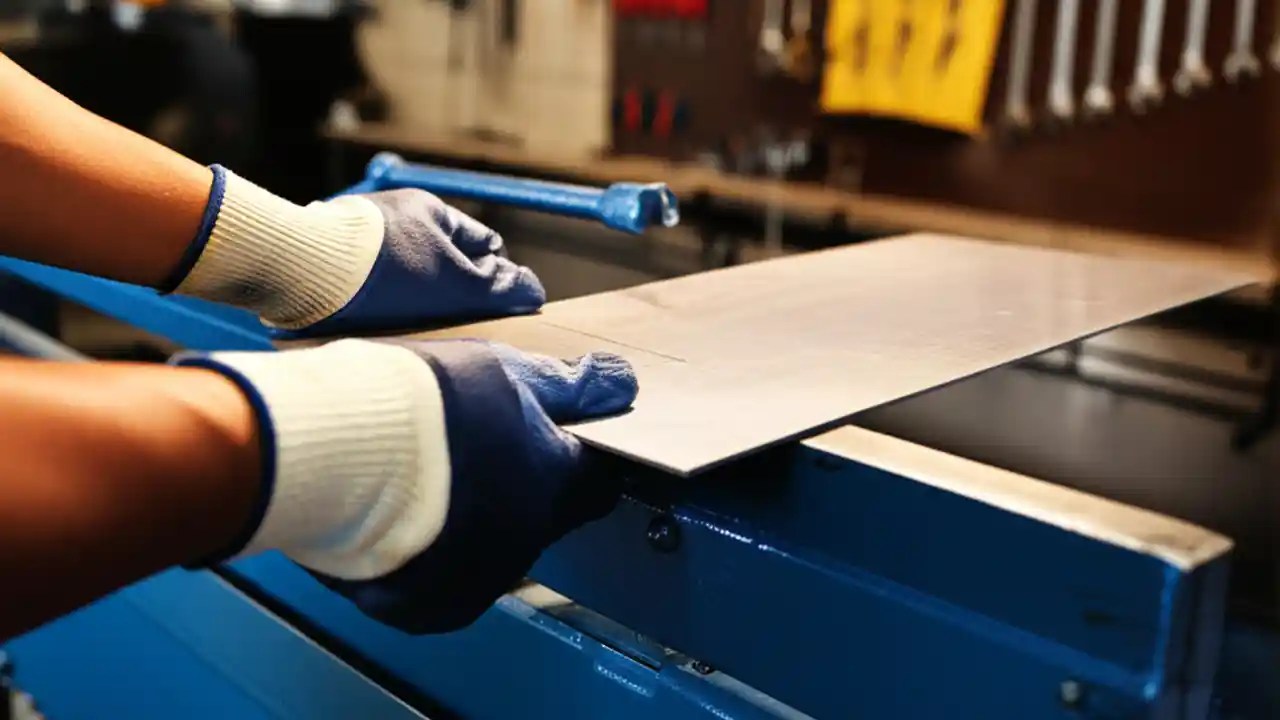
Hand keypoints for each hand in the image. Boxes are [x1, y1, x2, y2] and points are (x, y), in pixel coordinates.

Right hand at [179, 339, 635, 632]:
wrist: (333, 450)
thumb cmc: (424, 404)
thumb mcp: (505, 373)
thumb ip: (569, 385)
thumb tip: (621, 381)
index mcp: (556, 487)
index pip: (599, 484)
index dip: (581, 460)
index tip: (559, 440)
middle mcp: (525, 545)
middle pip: (539, 518)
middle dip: (516, 487)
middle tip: (473, 447)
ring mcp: (475, 582)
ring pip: (489, 551)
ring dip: (471, 520)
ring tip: (426, 476)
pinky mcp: (423, 606)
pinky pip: (438, 582)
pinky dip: (428, 552)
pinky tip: (398, 514)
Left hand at [292, 190, 545, 336]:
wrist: (296, 267)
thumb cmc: (383, 272)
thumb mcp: (455, 285)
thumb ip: (499, 289)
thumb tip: (531, 290)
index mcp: (430, 210)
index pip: (483, 244)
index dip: (493, 277)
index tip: (488, 307)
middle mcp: (394, 215)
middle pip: (441, 262)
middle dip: (447, 292)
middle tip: (445, 324)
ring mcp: (359, 234)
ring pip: (403, 274)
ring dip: (408, 300)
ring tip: (402, 328)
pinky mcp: (326, 256)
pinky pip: (365, 281)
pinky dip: (372, 302)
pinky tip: (366, 323)